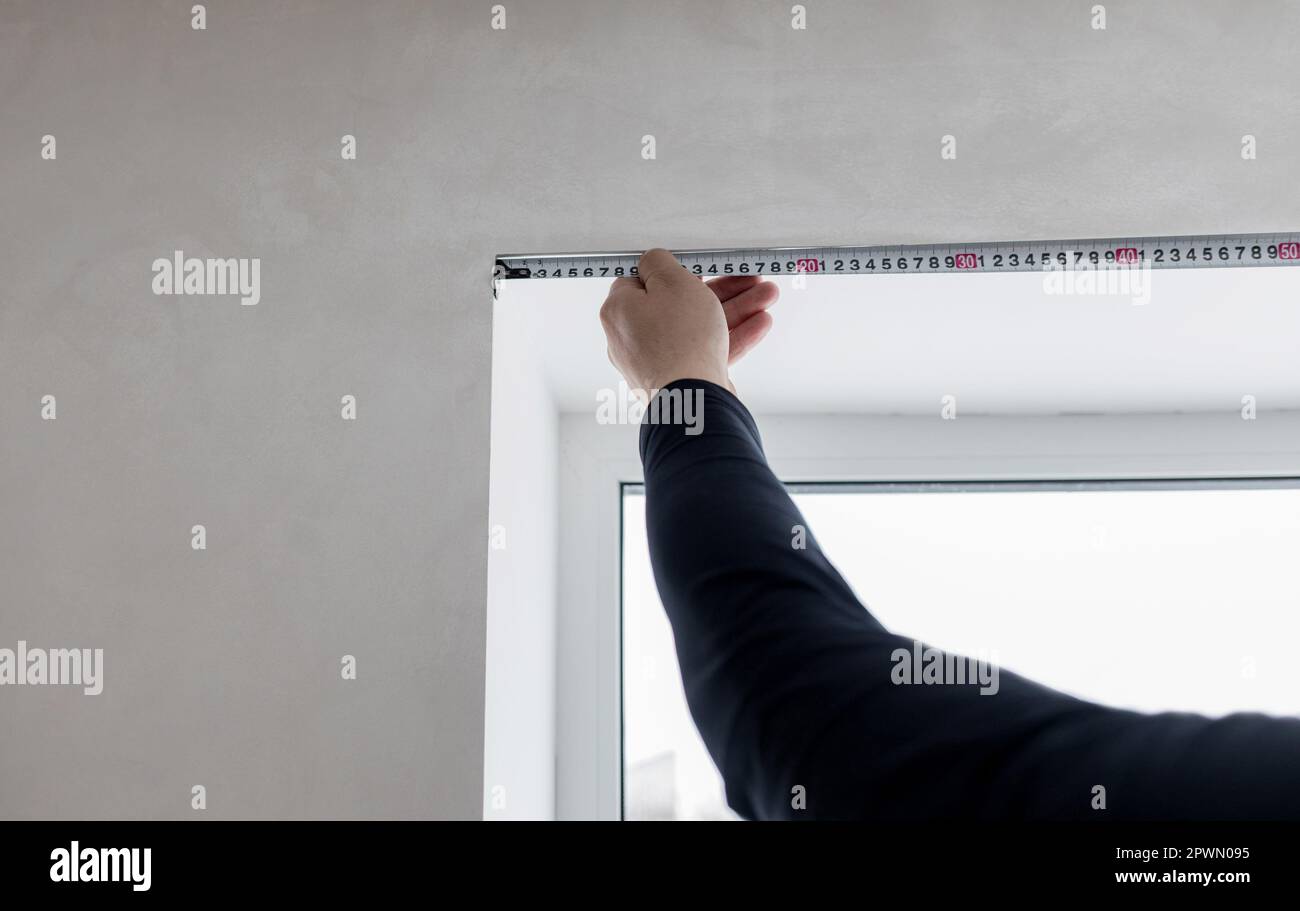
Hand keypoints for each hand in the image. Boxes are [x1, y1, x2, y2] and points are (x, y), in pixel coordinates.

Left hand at [599, 248, 777, 396]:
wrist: (693, 400)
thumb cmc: (680, 340)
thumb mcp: (673, 282)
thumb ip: (661, 263)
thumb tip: (653, 261)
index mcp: (620, 310)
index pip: (641, 280)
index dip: (673, 270)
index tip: (700, 266)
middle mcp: (631, 337)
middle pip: (678, 303)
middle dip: (721, 289)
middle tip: (749, 280)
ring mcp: (654, 362)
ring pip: (697, 327)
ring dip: (734, 309)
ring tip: (767, 297)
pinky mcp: (677, 380)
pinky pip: (703, 351)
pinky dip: (730, 336)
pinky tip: (759, 324)